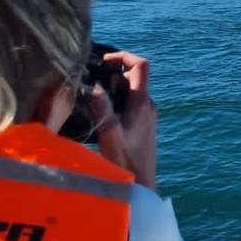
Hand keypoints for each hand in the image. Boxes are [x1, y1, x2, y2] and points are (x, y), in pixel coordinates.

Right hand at [90, 50, 157, 189]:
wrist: (141, 184)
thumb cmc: (124, 162)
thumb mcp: (108, 132)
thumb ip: (102, 106)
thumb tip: (95, 85)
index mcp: (142, 103)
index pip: (141, 65)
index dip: (124, 56)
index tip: (104, 60)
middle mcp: (149, 106)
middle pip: (134, 77)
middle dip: (113, 73)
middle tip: (92, 80)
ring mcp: (148, 115)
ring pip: (132, 91)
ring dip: (114, 88)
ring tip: (93, 97)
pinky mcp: (145, 125)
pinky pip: (132, 104)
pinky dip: (117, 101)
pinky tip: (101, 114)